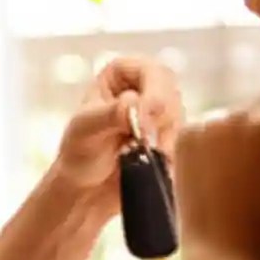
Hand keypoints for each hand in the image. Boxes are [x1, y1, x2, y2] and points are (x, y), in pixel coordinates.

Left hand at [53, 55, 184, 217]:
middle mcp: (144, 86)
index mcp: (120, 73)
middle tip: (142, 141)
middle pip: (171, 92)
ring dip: (163, 137)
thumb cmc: (78, 153)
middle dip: (159, 118)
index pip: (152, 70)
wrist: (85, 189)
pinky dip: (168, 150)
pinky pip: (181, 138)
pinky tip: (152, 162)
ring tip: (140, 153)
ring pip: (178, 116)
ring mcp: (158, 112)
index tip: (145, 121)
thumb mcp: (86, 130)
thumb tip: (134, 103)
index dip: (155, 92)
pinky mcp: (167, 136)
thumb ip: (110, 114)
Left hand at [175, 89, 259, 259]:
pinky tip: (224, 168)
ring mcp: (203, 124)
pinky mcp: (184, 136)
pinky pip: (208, 127)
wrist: (223, 249)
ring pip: (234, 115)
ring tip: (245, 166)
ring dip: (242, 130)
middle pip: (259, 104)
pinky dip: (218, 140)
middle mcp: (232, 114)